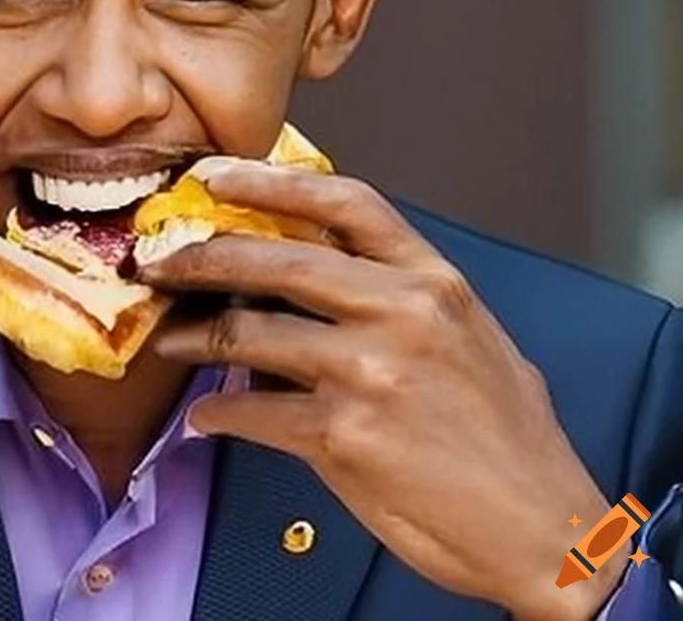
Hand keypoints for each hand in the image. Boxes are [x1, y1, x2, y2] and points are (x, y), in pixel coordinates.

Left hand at [142, 162, 620, 620]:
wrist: (543, 527)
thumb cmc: (505, 433)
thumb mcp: (466, 336)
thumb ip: (395, 299)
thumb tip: (313, 285)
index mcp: (432, 279)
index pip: (343, 202)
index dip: (270, 180)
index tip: (214, 175)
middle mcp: (401, 312)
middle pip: (276, 259)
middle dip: (204, 255)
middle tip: (160, 259)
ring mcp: (370, 371)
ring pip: (250, 333)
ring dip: (194, 337)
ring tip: (169, 339)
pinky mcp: (344, 436)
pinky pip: (253, 413)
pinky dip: (219, 415)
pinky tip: (207, 417)